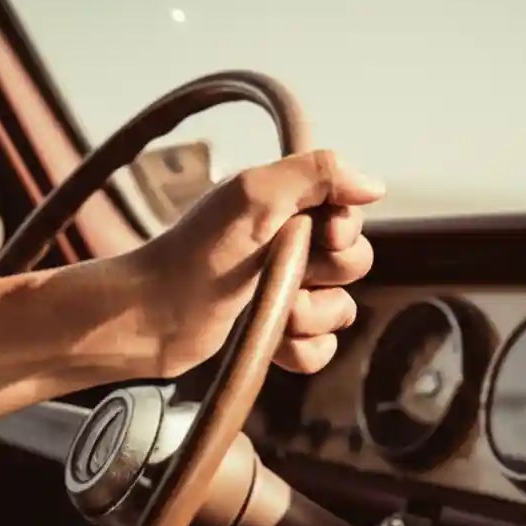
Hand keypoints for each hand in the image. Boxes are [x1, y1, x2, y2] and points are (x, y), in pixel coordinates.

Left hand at [117, 150, 384, 376]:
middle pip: (355, 262)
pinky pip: (322, 349)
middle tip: (283, 276)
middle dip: (326, 276)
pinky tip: (275, 347)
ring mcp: (284, 292)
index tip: (318, 235)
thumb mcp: (253, 196)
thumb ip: (316, 174)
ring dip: (312, 318)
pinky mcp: (277, 335)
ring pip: (341, 310)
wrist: (150, 318)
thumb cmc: (196, 252)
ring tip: (272, 316)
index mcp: (286, 208)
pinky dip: (303, 351)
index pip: (351, 216)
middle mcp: (289, 247)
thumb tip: (376, 186)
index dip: (343, 231)